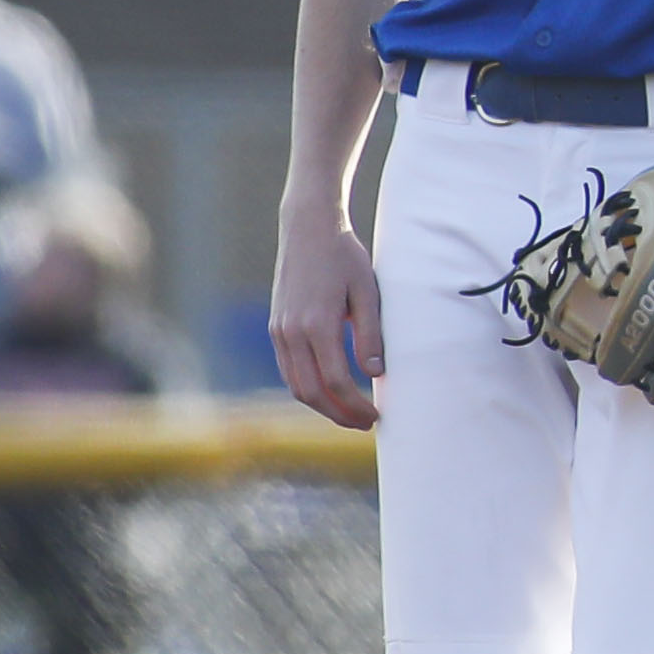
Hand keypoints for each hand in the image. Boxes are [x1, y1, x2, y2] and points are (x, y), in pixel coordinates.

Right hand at [271, 209, 386, 430]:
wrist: (308, 229)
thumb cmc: (344, 257)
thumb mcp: (367, 292)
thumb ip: (371, 334)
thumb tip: (376, 373)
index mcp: (317, 324)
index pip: (337, 382)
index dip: (356, 405)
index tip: (377, 415)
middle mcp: (292, 332)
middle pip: (312, 392)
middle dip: (339, 415)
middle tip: (365, 424)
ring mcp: (279, 330)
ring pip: (296, 385)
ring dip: (322, 406)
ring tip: (349, 414)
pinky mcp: (276, 327)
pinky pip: (289, 369)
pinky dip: (308, 387)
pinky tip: (330, 391)